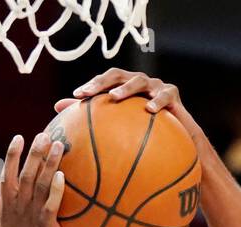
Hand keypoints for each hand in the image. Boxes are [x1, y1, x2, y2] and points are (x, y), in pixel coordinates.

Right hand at [0, 131, 67, 226]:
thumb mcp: (1, 226)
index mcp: (7, 207)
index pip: (7, 174)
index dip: (12, 155)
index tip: (19, 137)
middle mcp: (17, 208)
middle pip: (24, 174)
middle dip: (34, 153)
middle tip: (44, 134)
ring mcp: (31, 217)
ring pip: (39, 185)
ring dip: (48, 164)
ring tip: (58, 146)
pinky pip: (51, 204)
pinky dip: (56, 189)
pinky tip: (62, 176)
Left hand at [53, 69, 202, 140]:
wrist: (181, 139)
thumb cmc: (150, 132)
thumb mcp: (124, 127)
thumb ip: (96, 118)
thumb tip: (59, 109)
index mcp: (125, 87)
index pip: (105, 80)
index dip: (91, 85)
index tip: (77, 96)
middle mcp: (139, 82)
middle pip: (118, 74)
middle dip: (102, 82)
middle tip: (88, 93)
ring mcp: (156, 85)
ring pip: (139, 80)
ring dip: (125, 88)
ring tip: (114, 97)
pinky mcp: (172, 93)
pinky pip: (164, 96)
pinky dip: (157, 101)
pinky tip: (150, 110)